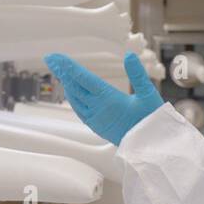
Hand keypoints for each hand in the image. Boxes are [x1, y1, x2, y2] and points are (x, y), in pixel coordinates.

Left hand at [44, 51, 163, 145]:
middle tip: (52, 59)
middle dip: (62, 71)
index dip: (69, 67)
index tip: (58, 58)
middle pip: (74, 86)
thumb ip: (137, 74)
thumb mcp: (148, 94)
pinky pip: (79, 110)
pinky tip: (71, 92)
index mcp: (109, 99)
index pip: (84, 78)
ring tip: (60, 71)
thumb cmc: (151, 121)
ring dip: (66, 84)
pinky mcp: (96, 126)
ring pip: (74, 98)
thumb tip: (129, 56)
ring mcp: (95, 118)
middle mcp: (98, 108)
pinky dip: (73, 98)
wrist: (149, 147)